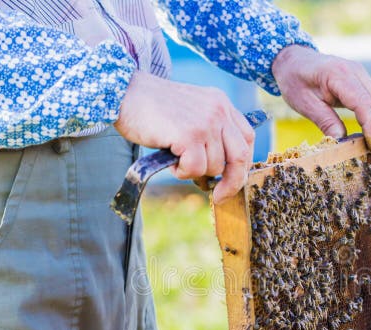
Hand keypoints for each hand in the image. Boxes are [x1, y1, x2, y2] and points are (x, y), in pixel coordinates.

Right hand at [114, 71, 254, 203]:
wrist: (123, 92)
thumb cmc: (152, 108)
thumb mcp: (191, 112)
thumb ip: (209, 133)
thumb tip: (221, 172)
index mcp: (221, 103)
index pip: (247, 139)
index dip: (242, 164)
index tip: (233, 180)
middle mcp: (218, 110)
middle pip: (239, 157)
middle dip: (232, 182)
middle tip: (218, 196)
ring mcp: (205, 122)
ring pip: (213, 167)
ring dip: (193, 171)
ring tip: (175, 156)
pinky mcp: (189, 134)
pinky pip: (194, 169)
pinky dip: (181, 171)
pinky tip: (169, 158)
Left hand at [272, 45, 370, 158]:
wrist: (294, 61)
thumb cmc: (296, 81)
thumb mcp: (305, 104)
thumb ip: (325, 121)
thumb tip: (342, 142)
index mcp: (339, 74)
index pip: (363, 102)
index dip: (370, 125)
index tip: (370, 145)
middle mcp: (355, 71)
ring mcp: (360, 74)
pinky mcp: (361, 80)